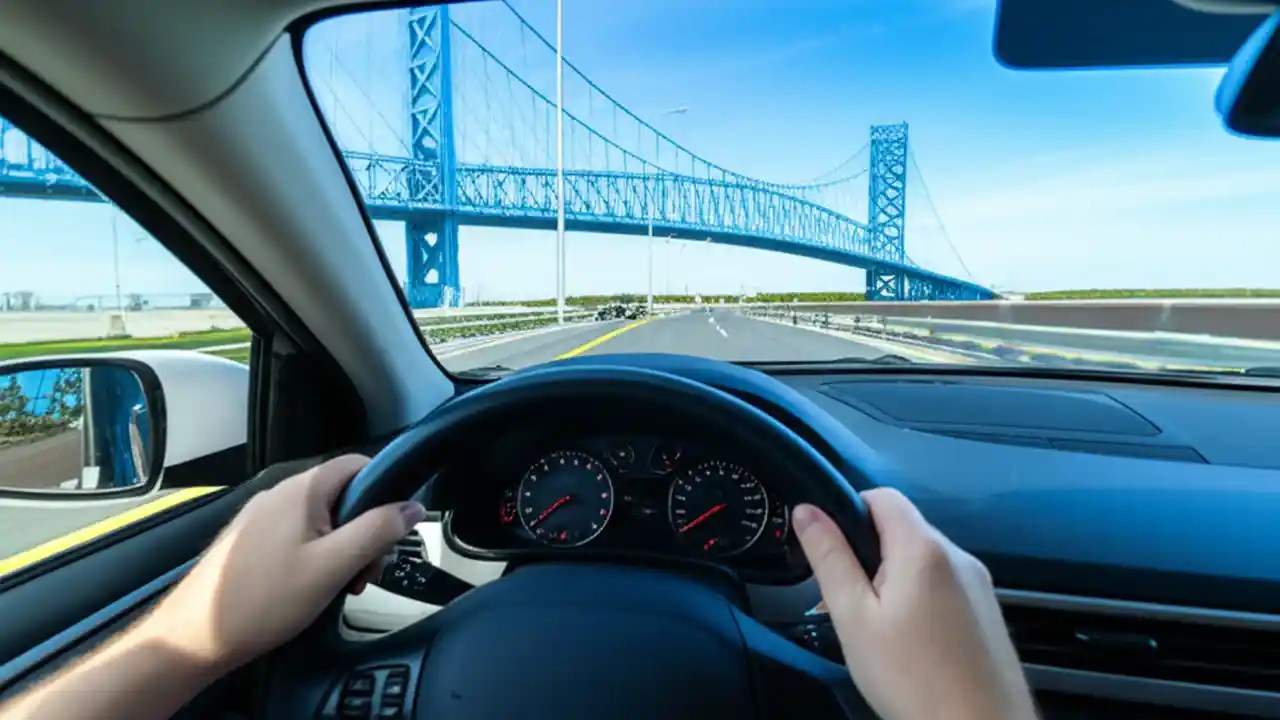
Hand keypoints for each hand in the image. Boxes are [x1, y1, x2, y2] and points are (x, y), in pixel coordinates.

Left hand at [141, 454, 426, 672]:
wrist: (194, 636)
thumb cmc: (263, 600)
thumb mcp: (334, 566)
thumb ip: (377, 531)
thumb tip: (412, 506)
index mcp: (302, 490)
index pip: (358, 465)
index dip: (385, 491)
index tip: (392, 531)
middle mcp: (280, 494)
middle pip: (343, 496)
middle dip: (365, 531)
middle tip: (365, 572)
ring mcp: (262, 516)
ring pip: (323, 519)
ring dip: (343, 549)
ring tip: (340, 586)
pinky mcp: (252, 540)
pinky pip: (299, 536)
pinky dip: (317, 557)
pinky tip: (313, 587)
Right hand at [793, 489, 1036, 719]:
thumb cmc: (910, 677)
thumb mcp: (854, 618)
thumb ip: (830, 558)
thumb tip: (806, 510)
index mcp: (924, 548)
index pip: (883, 497)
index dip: (849, 512)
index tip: (830, 552)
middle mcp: (959, 556)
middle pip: (903, 530)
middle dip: (868, 555)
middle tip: (846, 604)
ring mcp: (980, 585)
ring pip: (923, 562)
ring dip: (893, 580)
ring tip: (876, 631)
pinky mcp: (989, 613)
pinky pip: (944, 587)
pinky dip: (920, 600)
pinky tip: (910, 644)